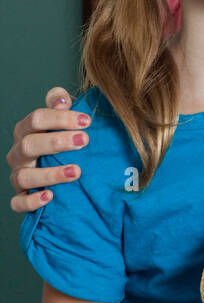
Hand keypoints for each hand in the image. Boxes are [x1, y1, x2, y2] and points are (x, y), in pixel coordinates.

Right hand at [7, 87, 86, 212]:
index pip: (37, 119)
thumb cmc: (63, 138)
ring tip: (76, 172)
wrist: (61, 169)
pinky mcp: (21, 196)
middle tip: (84, 141)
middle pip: (29, 144)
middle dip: (57, 142)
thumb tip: (62, 99)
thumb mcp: (64, 118)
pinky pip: (18, 202)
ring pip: (24, 176)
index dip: (61, 118)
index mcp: (27, 130)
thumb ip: (61, 104)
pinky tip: (50, 196)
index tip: (87, 121)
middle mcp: (18, 152)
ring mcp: (18, 175)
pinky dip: (31, 201)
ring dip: (51, 174)